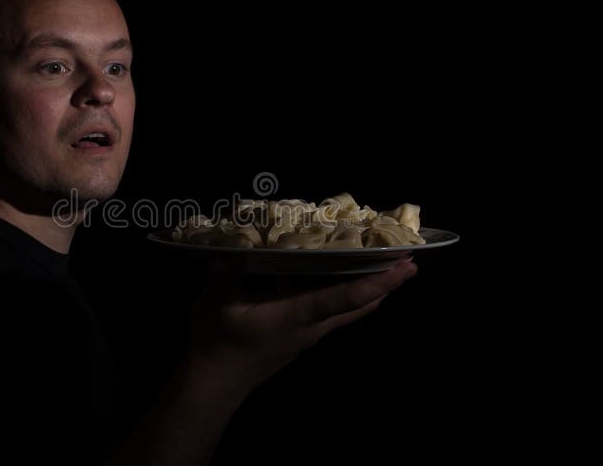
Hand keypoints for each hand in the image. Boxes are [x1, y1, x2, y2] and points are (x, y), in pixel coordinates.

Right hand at [189, 261, 417, 391]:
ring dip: (367, 287)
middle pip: (360, 306)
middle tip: (403, 256)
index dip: (380, 282)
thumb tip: (235, 242)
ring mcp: (308, 333)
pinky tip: (332, 272)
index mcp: (299, 315)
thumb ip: (227, 271)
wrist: (215, 382)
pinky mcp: (299, 334)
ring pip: (348, 310)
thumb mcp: (218, 302)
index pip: (349, 298)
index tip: (408, 266)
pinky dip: (344, 290)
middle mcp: (312, 325)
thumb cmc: (220, 343)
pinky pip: (331, 310)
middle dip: (385, 283)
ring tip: (377, 259)